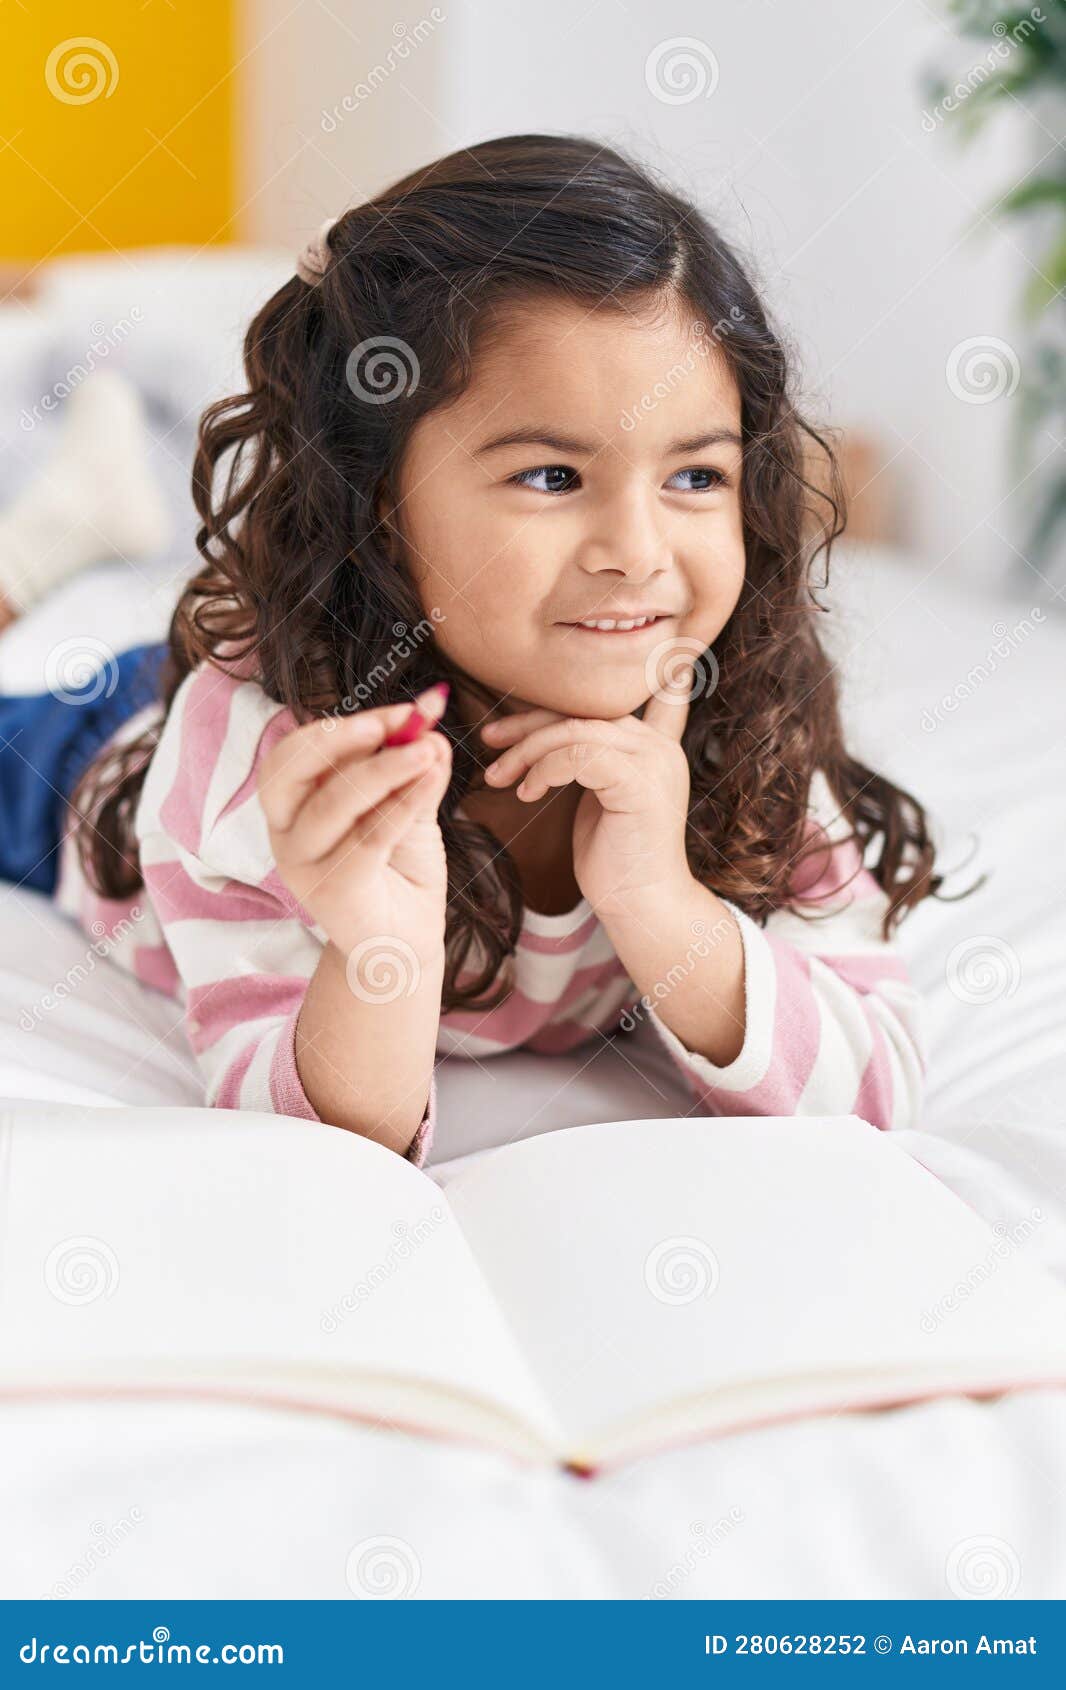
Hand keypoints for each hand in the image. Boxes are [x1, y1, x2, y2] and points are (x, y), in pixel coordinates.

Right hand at [258, 687, 452, 960]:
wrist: (405, 944)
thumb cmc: (398, 871)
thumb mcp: (406, 810)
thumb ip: (413, 771)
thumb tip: (430, 730)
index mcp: (292, 805)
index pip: (297, 752)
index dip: (345, 724)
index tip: (407, 710)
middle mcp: (286, 833)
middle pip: (290, 770)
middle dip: (340, 737)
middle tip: (396, 720)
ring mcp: (304, 866)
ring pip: (332, 804)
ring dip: (383, 769)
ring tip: (428, 749)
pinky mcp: (333, 893)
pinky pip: (366, 839)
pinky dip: (401, 803)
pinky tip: (432, 779)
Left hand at [479, 673, 695, 918]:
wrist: (643, 908)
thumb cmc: (617, 860)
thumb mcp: (602, 798)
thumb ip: (592, 760)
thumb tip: (554, 739)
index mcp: (654, 746)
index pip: (638, 693)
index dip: (623, 673)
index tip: (606, 665)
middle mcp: (658, 746)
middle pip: (583, 709)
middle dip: (530, 721)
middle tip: (491, 739)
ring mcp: (653, 762)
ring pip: (574, 729)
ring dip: (526, 751)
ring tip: (499, 777)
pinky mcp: (638, 784)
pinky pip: (577, 755)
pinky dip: (543, 770)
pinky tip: (527, 793)